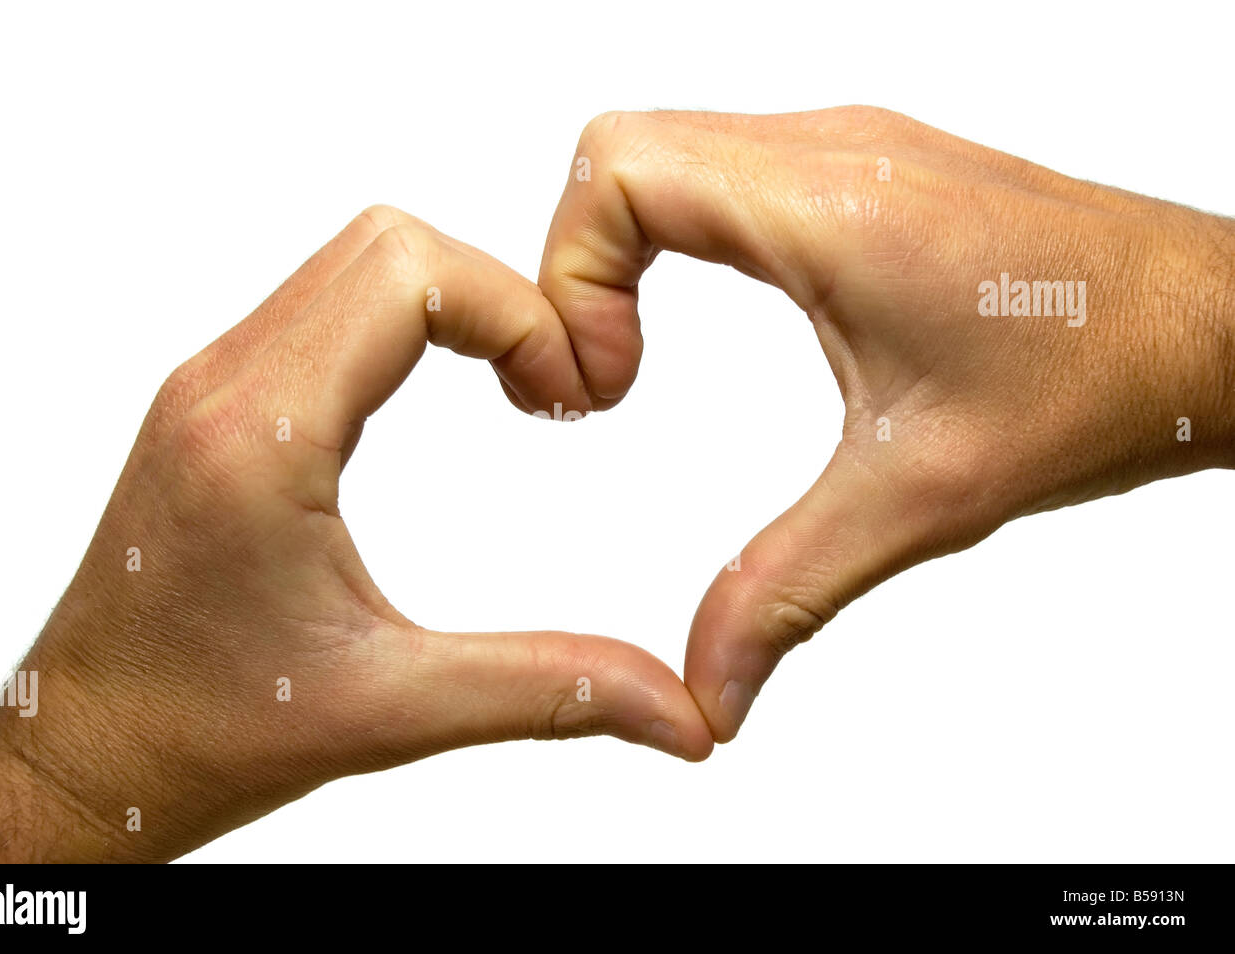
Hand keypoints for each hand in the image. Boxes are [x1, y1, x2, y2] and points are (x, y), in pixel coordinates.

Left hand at [0, 206, 712, 862]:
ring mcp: (210, 386)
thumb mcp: (394, 713)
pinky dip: (403, 321)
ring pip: (352, 262)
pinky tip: (434, 392)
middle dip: (496, 295)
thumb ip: (549, 692)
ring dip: (451, 302)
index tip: (564, 390)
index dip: (516, 309)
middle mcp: (222, 387)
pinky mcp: (214, 401)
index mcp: (261, 440)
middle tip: (550, 386)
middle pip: (387, 242)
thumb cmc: (199, 732)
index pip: (406, 274)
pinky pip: (320, 304)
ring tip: (512, 386)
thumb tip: (676, 712)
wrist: (89, 750)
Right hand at [536, 107, 1234, 740]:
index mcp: (829, 209)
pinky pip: (724, 167)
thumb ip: (785, 590)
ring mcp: (850, 147)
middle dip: (578, 268)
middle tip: (604, 377)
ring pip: (667, 150)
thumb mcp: (920, 500)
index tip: (604, 382)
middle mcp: (830, 151)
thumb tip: (704, 685)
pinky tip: (713, 313)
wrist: (1212, 327)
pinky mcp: (867, 167)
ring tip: (640, 360)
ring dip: (625, 251)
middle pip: (620, 151)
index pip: (616, 171)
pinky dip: (679, 236)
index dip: (569, 278)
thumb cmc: (1100, 376)